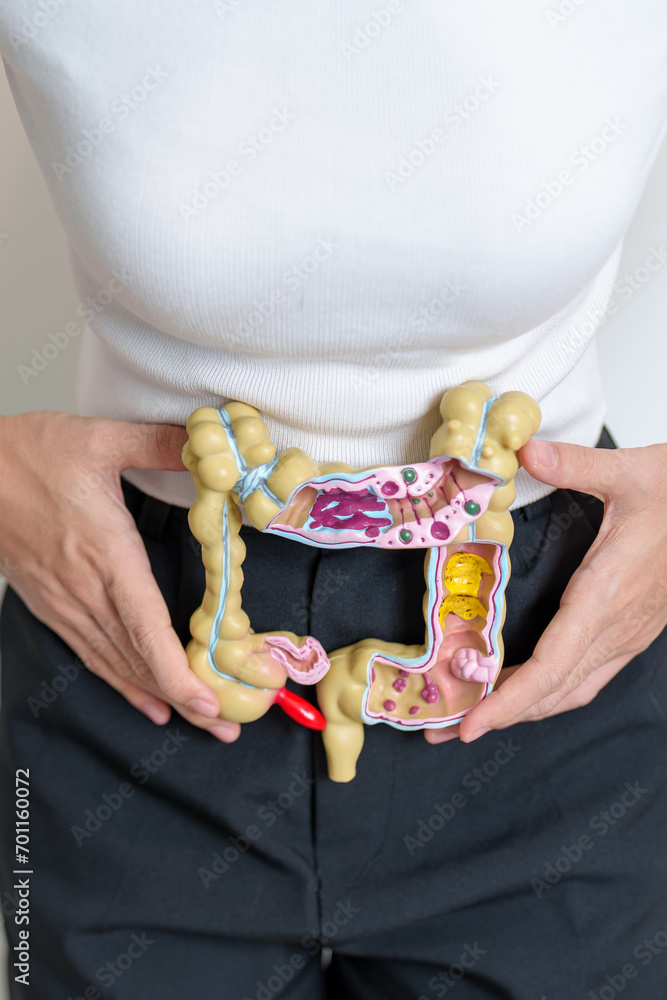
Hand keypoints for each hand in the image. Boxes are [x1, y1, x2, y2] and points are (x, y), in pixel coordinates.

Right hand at [0, 412, 239, 741]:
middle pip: (140, 658)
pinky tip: (146, 701)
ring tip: (197, 723)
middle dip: (185, 698)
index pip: (145, 628)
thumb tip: (211, 447)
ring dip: (158, 696)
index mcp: (105, 553)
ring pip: (116, 663)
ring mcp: (65, 602)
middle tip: (225, 729)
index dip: (177, 672)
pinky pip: (90, 654)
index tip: (208, 702)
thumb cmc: (29, 454)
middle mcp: (85, 589)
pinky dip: (120, 682)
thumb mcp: (101, 438)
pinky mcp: (51, 604)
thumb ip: (161, 444)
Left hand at [425, 436, 666, 744]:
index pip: (553, 665)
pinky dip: (547, 694)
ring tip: (470, 718)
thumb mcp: (630, 471)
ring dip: (520, 710)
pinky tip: (522, 694)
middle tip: (442, 731)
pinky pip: (584, 678)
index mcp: (607, 594)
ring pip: (569, 691)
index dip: (511, 700)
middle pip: (552, 691)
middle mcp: (615, 627)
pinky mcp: (629, 633)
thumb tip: (526, 452)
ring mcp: (626, 636)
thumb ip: (575, 464)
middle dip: (496, 716)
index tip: (472, 722)